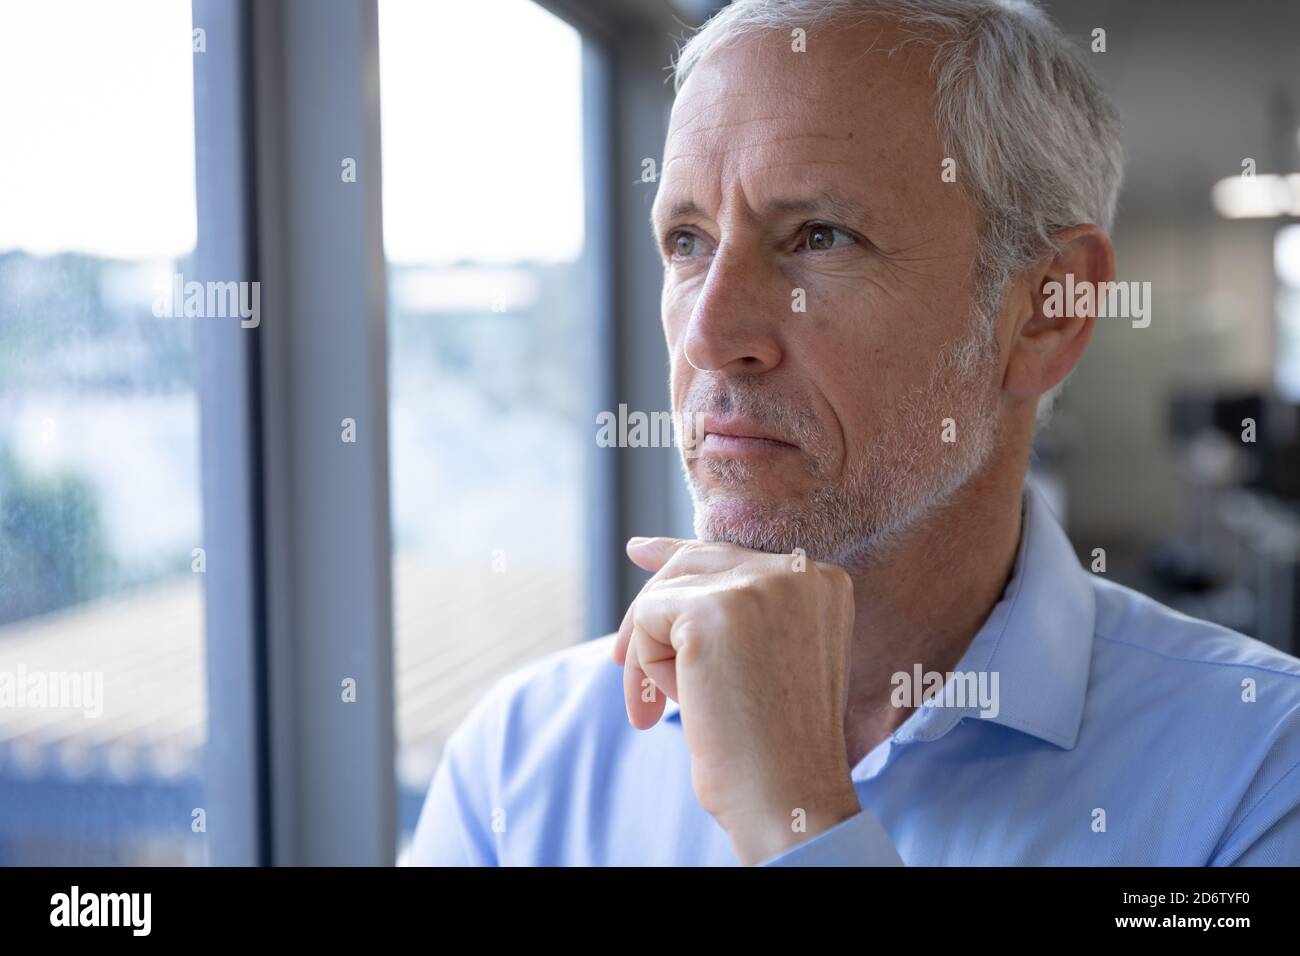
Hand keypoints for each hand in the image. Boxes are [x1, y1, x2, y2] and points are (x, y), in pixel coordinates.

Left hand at [612, 536, 861, 864]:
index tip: (638, 551)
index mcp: (821, 581)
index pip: (731, 555)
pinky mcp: (712, 611)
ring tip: (676, 705)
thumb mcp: (764, 655)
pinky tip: (678, 704)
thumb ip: (724, 604)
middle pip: (691, 566)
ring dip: (655, 655)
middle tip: (621, 664)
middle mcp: (798, 571)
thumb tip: (643, 551)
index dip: (676, 557)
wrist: (786, 795)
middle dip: (651, 618)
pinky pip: (647, 618)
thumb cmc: (770, 742)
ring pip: (665, 595)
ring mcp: (758, 586)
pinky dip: (648, 667)